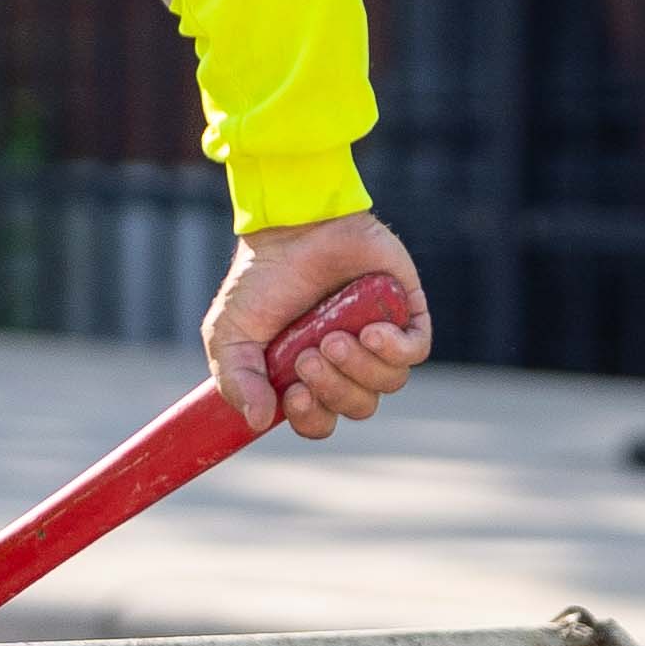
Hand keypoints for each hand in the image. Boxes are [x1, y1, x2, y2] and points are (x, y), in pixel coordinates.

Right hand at [206, 212, 432, 437]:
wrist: (292, 225)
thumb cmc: (260, 278)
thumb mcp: (229, 333)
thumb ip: (237, 379)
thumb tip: (260, 420)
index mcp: (307, 375)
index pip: (320, 420)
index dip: (312, 418)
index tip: (294, 395)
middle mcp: (346, 363)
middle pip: (357, 406)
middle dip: (334, 388)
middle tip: (310, 354)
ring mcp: (378, 339)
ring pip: (388, 383)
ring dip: (361, 367)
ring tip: (335, 336)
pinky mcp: (405, 315)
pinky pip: (415, 352)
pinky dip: (394, 349)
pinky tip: (372, 330)